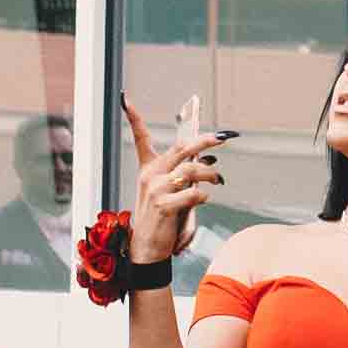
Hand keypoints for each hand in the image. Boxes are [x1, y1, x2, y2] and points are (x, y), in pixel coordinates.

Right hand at [113, 98, 228, 268]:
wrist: (147, 248)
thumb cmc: (162, 219)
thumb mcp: (169, 193)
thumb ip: (183, 176)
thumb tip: (205, 162)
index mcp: (148, 169)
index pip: (140, 138)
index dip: (133, 117)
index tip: (126, 99)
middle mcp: (150, 175)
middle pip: (181, 148)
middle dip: (204, 140)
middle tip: (221, 139)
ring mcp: (155, 189)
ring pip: (191, 170)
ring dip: (210, 174)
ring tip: (217, 180)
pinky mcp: (163, 205)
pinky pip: (192, 193)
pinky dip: (204, 195)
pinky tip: (204, 198)